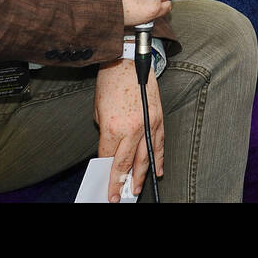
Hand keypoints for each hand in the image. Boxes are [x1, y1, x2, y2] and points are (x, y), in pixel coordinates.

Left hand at [95, 57, 163, 202]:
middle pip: (126, 162)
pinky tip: (158, 170)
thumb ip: (105, 132)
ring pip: (145, 157)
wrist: (127, 60)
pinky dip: (158, 158)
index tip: (106, 186)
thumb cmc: (110, 82)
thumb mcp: (98, 110)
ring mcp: (148, 124)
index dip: (106, 173)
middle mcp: (132, 129)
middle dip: (121, 182)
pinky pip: (159, 144)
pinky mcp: (158, 119)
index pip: (108, 157)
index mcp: (113, 127)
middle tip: (118, 197)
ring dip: (140, 175)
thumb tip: (111, 147)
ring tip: (135, 189)